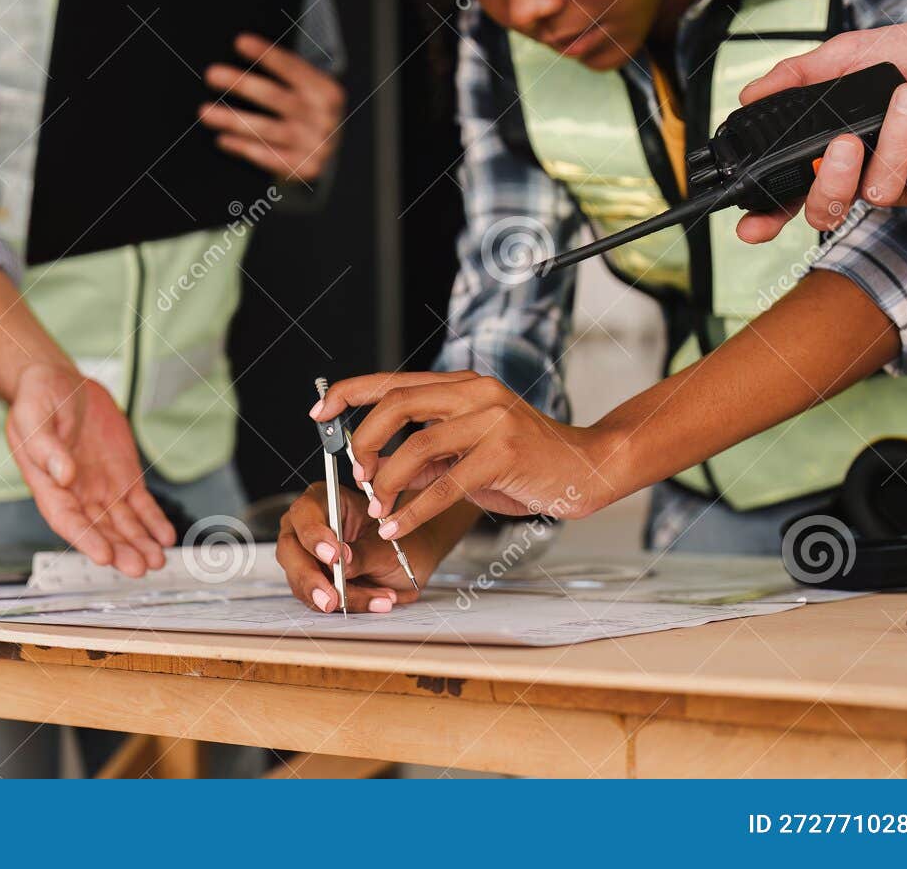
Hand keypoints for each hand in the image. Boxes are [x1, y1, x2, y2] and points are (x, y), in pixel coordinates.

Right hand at [4, 364, 174, 575]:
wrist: (61, 383)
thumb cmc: (38, 399)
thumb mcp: (33, 415)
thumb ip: (45, 447)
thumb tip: (64, 474)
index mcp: (48, 485)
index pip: (67, 520)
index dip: (86, 539)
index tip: (104, 556)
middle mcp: (76, 493)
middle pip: (100, 530)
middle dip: (120, 550)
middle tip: (140, 566)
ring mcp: (101, 488)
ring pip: (123, 524)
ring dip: (140, 543)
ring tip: (157, 559)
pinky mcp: (123, 477)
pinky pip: (141, 505)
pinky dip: (154, 521)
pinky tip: (165, 536)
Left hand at [198, 33, 344, 182]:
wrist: (329, 151)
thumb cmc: (307, 112)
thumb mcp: (307, 91)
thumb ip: (285, 78)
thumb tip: (239, 58)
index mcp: (327, 91)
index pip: (294, 68)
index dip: (267, 55)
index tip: (239, 42)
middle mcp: (325, 118)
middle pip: (276, 97)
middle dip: (241, 84)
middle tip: (211, 74)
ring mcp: (317, 145)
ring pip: (266, 130)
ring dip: (233, 120)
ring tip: (205, 112)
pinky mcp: (306, 168)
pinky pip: (267, 157)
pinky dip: (243, 147)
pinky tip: (223, 139)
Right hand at [276, 484, 436, 612]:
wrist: (414, 557)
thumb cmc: (399, 537)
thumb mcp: (388, 542)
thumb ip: (364, 552)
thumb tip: (342, 564)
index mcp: (325, 500)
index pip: (305, 513)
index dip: (314, 536)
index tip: (333, 556)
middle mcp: (308, 527)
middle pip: (291, 551)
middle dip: (311, 577)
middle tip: (332, 597)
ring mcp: (308, 556)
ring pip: (303, 581)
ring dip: (340, 596)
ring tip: (378, 599)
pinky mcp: (315, 582)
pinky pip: (320, 599)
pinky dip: (349, 604)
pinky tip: (377, 602)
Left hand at [309, 371, 616, 541]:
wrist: (588, 468)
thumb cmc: (528, 463)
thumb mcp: (472, 453)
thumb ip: (430, 458)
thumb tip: (382, 474)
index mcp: (463, 385)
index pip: (393, 381)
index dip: (349, 394)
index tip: (319, 414)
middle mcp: (475, 392)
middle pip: (396, 405)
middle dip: (364, 442)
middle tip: (357, 476)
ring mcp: (491, 419)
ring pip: (416, 446)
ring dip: (386, 482)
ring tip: (378, 509)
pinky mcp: (504, 452)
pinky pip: (444, 484)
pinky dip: (413, 509)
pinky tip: (397, 526)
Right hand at [734, 23, 906, 242]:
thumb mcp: (847, 55)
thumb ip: (800, 74)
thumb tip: (751, 94)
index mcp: (826, 154)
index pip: (787, 195)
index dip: (766, 218)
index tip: (750, 228)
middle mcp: (855, 178)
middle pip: (826, 212)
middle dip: (831, 183)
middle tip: (843, 142)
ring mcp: (894, 186)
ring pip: (879, 189)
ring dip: (896, 137)